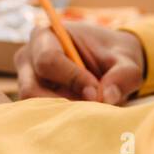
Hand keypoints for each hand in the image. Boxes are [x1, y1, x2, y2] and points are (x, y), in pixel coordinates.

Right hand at [15, 21, 144, 104]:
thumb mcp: (127, 62)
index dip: (73, 79)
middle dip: (63, 101)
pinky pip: (37, 115)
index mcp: (46, 35)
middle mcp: (28, 57)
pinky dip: (59, 118)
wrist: (111, 63)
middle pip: (31, 88)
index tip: (96, 91)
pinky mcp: (31, 99)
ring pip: (33, 106)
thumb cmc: (114, 56)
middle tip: (91, 106)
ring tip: (87, 110)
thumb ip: (123, 75)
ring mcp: (26, 80)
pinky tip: (79, 115)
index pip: (48, 60)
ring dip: (61, 112)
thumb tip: (107, 97)